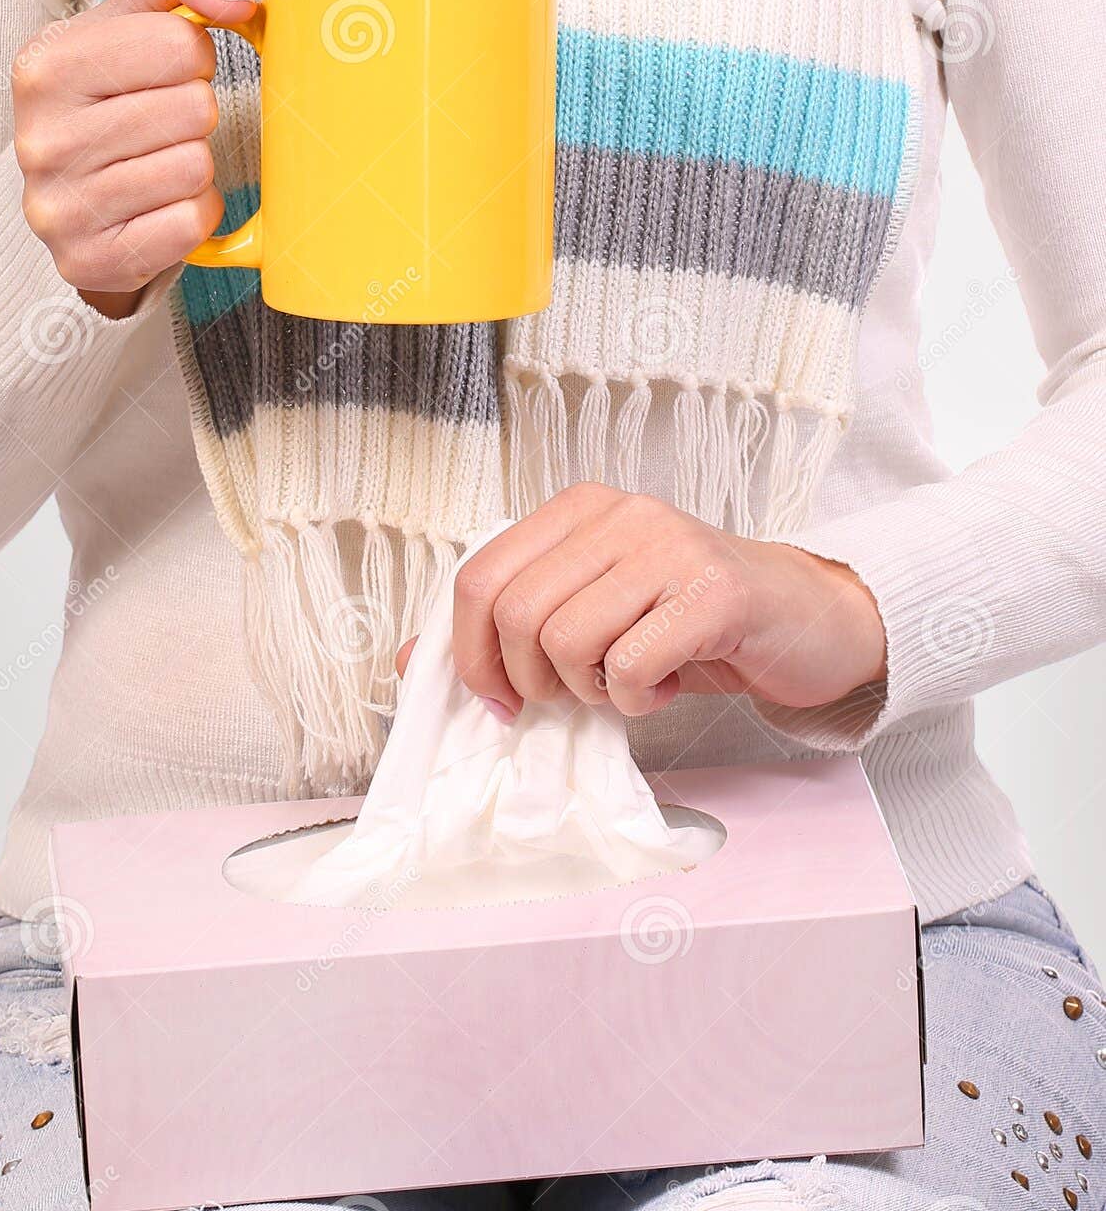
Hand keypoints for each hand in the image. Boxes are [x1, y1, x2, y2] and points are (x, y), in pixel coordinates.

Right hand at [11, 0, 256, 319]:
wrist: (77, 195)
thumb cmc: (116, 93)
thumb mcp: (138, 16)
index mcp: (45, 64)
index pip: (180, 43)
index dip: (194, 56)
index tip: (166, 71)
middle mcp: (40, 137)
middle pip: (192, 109)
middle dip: (196, 113)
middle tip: (165, 122)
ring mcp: (58, 206)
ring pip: (193, 169)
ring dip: (196, 165)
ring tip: (160, 161)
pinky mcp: (87, 260)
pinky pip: (188, 225)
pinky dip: (194, 214)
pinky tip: (161, 204)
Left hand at [398, 484, 886, 720]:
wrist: (802, 621)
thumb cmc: (688, 623)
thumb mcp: (590, 617)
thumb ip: (506, 630)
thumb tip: (408, 663)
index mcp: (578, 509)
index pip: (479, 578)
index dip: (471, 654)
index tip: (499, 699)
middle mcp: (621, 513)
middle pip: (517, 614)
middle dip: (532, 680)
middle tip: (578, 692)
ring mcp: (670, 546)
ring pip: (566, 641)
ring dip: (590, 690)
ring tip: (628, 682)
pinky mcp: (715, 593)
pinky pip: (629, 666)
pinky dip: (635, 701)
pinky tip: (665, 686)